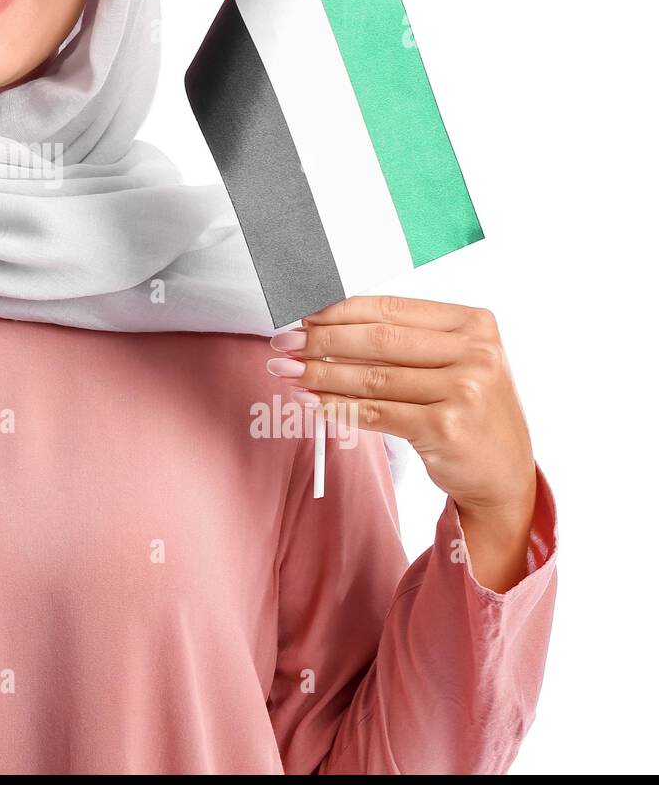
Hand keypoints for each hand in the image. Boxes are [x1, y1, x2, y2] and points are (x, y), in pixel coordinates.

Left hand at [266, 295, 538, 591]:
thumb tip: (321, 324)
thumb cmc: (466, 410)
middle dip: (321, 340)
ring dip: (320, 374)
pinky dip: (337, 406)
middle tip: (282, 342)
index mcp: (474, 323)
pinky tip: (311, 401)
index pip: (390, 308)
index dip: (339, 310)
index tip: (300, 314)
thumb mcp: (449, 364)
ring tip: (287, 371)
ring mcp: (464, 390)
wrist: (503, 476)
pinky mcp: (446, 427)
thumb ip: (401, 342)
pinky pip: (376, 412)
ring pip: (372, 377)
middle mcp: (475, 352)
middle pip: (378, 339)